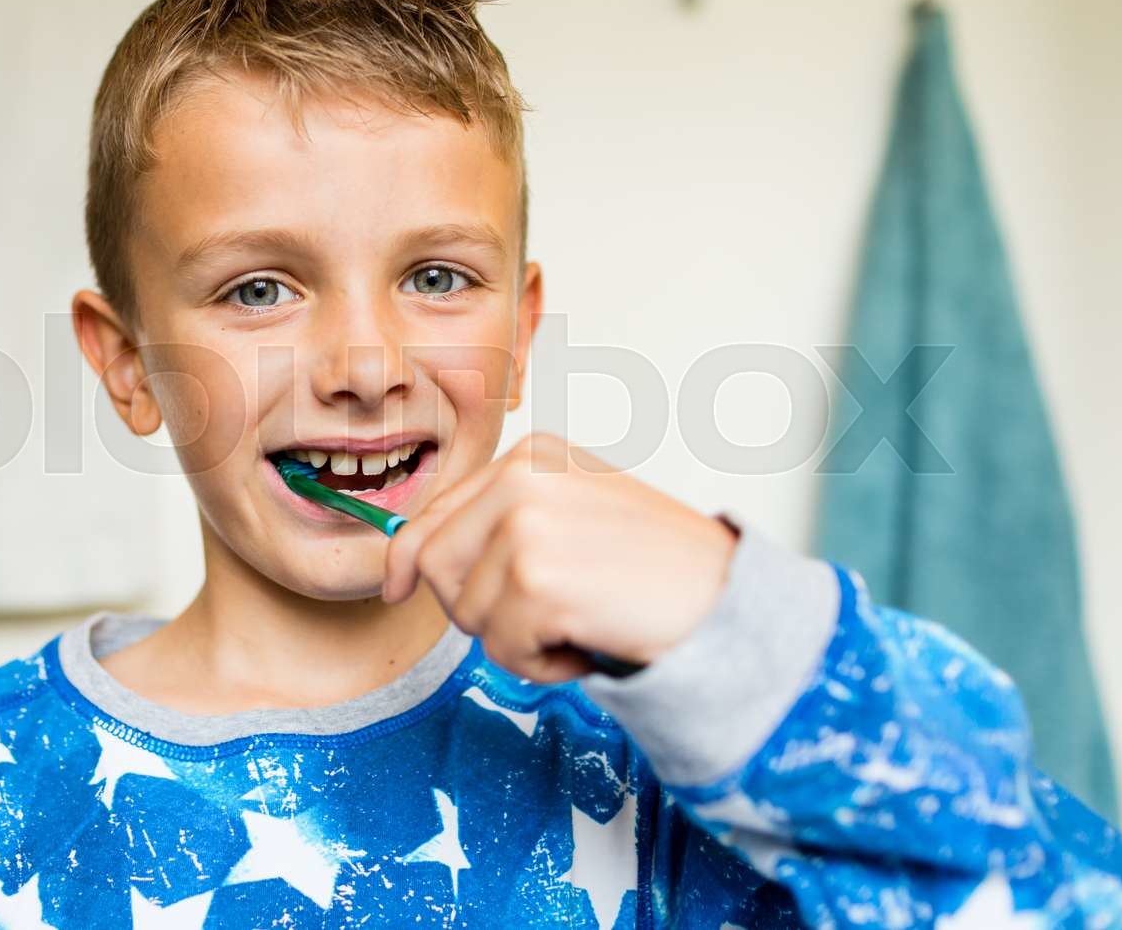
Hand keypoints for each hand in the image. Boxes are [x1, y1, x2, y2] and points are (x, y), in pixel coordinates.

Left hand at [383, 433, 737, 683]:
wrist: (726, 601)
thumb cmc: (656, 571)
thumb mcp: (574, 516)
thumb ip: (504, 522)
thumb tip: (413, 559)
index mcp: (531, 456)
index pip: (434, 512)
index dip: (408, 559)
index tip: (395, 586)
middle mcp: (522, 478)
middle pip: (435, 566)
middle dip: (475, 609)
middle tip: (544, 614)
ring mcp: (526, 525)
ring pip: (466, 614)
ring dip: (517, 641)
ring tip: (578, 621)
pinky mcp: (535, 579)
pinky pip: (501, 649)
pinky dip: (541, 665)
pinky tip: (587, 640)